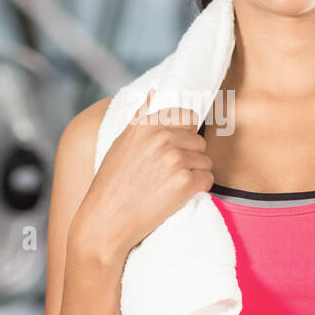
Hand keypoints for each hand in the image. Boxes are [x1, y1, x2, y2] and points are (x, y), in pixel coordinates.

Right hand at [72, 89, 214, 262]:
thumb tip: (154, 92)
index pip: (187, 117)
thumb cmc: (112, 184)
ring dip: (195, 173)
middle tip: (170, 175)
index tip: (174, 151)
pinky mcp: (185, 182)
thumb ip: (141, 117)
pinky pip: (208, 179)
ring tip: (171, 187)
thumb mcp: (121, 143)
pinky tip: (179, 196)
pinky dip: (199, 189)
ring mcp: (174, 159)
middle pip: (199, 140)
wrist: (106, 221)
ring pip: (205, 160)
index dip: (184, 135)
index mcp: (146, 124)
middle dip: (191, 156)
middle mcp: (161, 137)